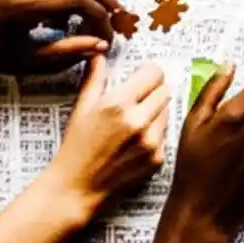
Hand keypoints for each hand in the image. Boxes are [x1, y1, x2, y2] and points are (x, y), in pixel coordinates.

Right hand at [39, 57, 169, 215]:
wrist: (77, 189)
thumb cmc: (75, 148)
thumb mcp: (82, 109)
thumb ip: (95, 78)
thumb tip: (99, 54)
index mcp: (118, 104)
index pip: (154, 73)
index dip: (148, 73)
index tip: (141, 78)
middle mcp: (138, 121)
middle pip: (165, 90)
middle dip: (153, 91)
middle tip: (138, 100)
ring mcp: (151, 142)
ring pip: (167, 112)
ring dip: (156, 112)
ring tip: (135, 123)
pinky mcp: (158, 159)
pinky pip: (165, 135)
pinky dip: (155, 134)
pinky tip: (136, 142)